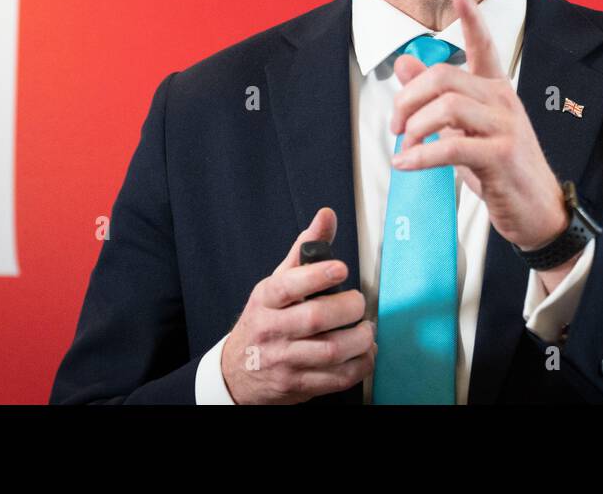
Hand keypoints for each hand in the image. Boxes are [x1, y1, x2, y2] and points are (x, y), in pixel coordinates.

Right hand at [220, 207, 376, 403]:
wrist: (237, 372)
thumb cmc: (265, 320)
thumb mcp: (277, 283)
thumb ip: (305, 250)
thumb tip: (326, 216)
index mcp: (266, 300)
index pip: (287, 286)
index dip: (317, 276)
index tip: (340, 268)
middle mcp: (272, 330)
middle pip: (316, 319)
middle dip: (348, 309)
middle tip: (358, 304)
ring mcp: (284, 360)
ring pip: (331, 351)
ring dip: (359, 339)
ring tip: (365, 329)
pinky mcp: (298, 386)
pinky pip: (337, 378)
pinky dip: (359, 365)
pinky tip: (363, 352)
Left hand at [389, 0, 569, 252]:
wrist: (537, 211)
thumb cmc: (500, 170)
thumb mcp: (465, 130)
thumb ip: (436, 98)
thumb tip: (405, 63)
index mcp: (497, 90)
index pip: (486, 46)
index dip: (473, 19)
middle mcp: (503, 100)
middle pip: (445, 76)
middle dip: (408, 98)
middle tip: (396, 125)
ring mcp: (505, 126)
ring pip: (447, 105)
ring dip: (414, 126)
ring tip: (404, 147)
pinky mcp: (501, 155)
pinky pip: (453, 145)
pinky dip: (422, 154)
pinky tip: (406, 163)